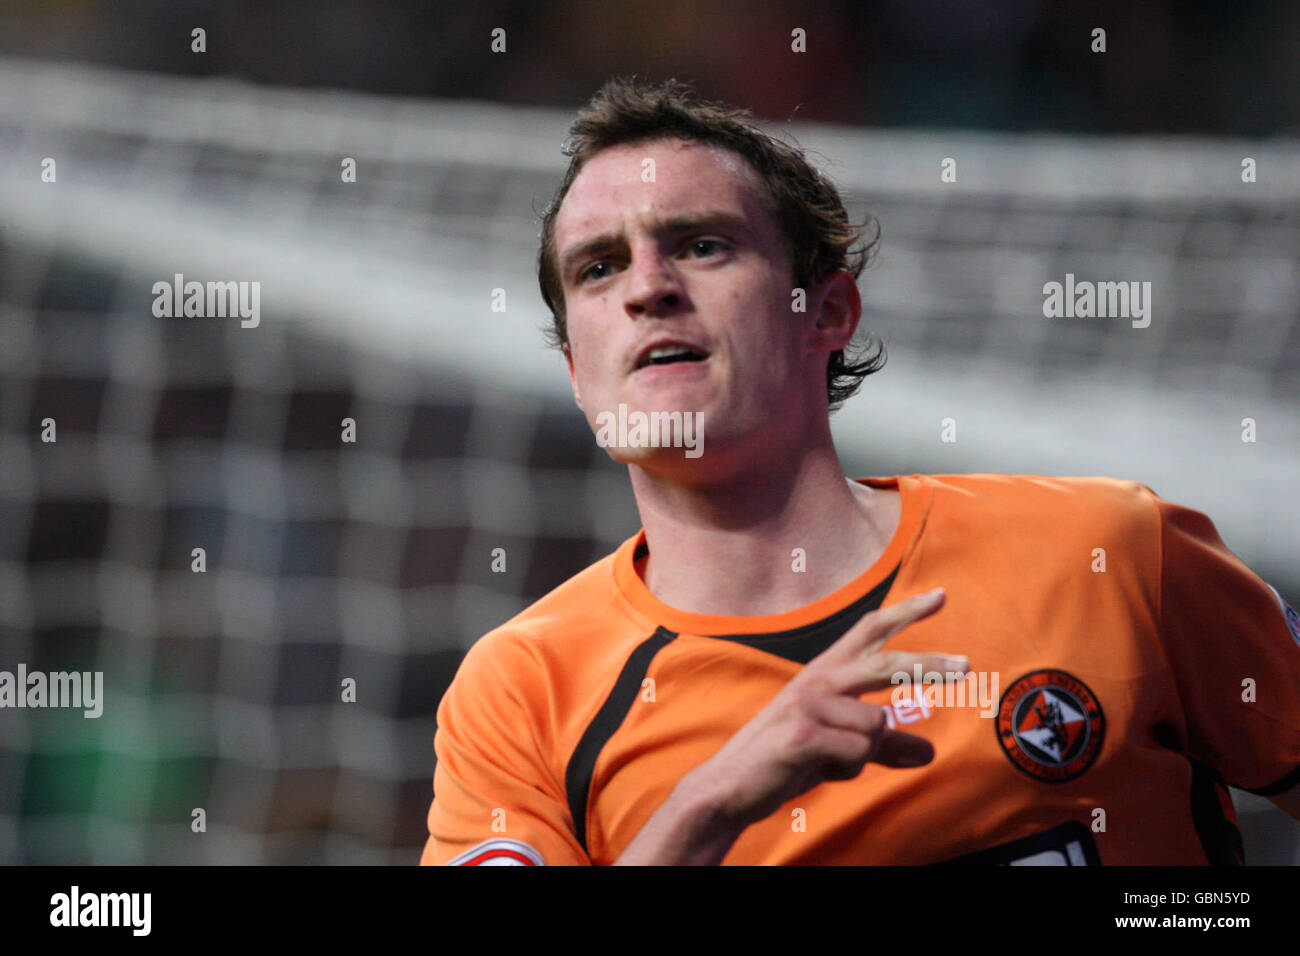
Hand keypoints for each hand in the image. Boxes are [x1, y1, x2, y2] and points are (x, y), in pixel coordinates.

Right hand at [685, 588, 964, 829]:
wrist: (730, 786)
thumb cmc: (784, 760)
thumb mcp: (839, 748)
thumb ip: (883, 746)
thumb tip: (928, 752)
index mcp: (825, 673)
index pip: (870, 632)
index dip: (906, 613)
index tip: (941, 596)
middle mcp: (819, 679)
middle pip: (887, 663)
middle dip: (929, 665)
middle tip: (968, 667)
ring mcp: (809, 703)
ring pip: (877, 727)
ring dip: (861, 756)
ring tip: (825, 761)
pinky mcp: (804, 732)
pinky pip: (859, 754)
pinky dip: (845, 770)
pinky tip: (814, 768)